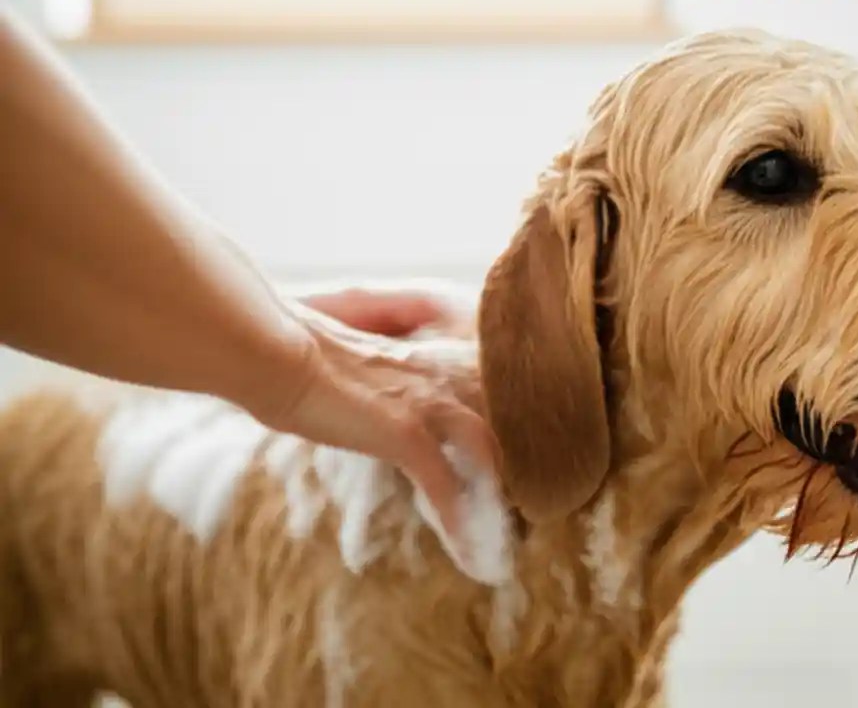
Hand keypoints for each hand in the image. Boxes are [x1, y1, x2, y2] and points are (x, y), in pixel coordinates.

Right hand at [247, 283, 503, 581]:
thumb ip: (390, 383)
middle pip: (507, 418)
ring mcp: (429, 400)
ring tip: (510, 535)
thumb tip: (387, 409)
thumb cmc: (301, 356)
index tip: (520, 460)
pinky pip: (447, 486)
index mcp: (435, 356)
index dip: (511, 424)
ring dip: (501, 496)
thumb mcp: (363, 369)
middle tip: (533, 506)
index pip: (494, 388)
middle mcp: (443, 373)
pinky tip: (472, 556)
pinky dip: (461, 523)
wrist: (274, 352)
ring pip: (490, 451)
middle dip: (523, 460)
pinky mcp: (406, 430)